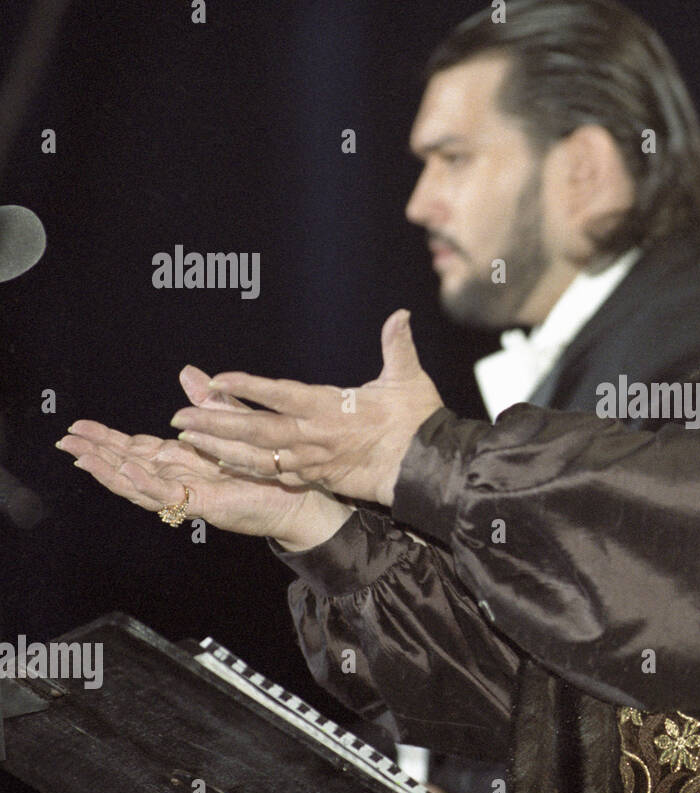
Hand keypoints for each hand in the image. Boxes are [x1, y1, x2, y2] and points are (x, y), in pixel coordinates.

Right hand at [58, 366, 354, 548]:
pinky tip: (124, 471)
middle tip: (65, 441)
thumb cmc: (271, 465)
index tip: (79, 428)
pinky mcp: (204, 505)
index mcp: (186, 460)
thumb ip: (209, 402)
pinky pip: (168, 496)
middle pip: (129, 466)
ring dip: (109, 470)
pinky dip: (143, 484)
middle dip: (96, 453)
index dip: (108, 439)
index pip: (138, 449)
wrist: (301, 497)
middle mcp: (182, 478)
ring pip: (139, 484)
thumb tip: (187, 372)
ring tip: (82, 457)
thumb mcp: (235, 424)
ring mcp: (190, 494)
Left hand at [167, 310, 442, 506]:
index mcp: (330, 407)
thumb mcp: (408, 379)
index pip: (280, 395)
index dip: (248, 388)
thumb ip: (397, 346)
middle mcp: (314, 436)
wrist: (427, 469)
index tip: (218, 380)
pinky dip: (246, 469)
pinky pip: (273, 474)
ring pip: (257, 456)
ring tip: (188, 442)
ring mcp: (312, 460)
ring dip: (220, 449)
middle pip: (255, 430)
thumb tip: (400, 315)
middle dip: (214, 423)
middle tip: (178, 418)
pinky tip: (223, 464)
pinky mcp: (317, 478)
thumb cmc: (418, 423)